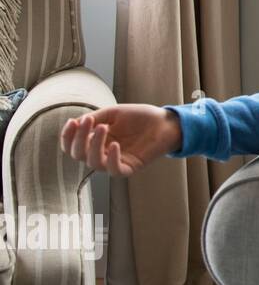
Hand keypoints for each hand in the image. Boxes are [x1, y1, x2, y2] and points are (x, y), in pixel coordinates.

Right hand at [60, 104, 183, 177]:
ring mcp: (116, 161)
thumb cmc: (138, 117)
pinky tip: (115, 145)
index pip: (72, 145)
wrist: (164, 121)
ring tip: (103, 128)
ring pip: (94, 163)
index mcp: (95, 141)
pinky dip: (112, 159)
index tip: (73, 122)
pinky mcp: (130, 167)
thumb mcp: (112, 114)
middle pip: (79, 154)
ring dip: (94, 146)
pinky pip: (115, 171)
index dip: (68, 136)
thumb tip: (76, 123)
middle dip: (79, 138)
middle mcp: (102, 153)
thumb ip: (95, 119)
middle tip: (89, 122)